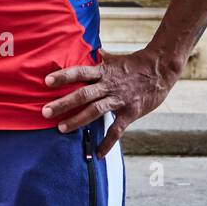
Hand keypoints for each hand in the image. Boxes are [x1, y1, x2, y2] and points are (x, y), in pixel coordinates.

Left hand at [41, 46, 181, 156]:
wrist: (161, 69)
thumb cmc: (137, 64)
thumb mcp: (118, 59)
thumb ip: (105, 58)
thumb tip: (97, 52)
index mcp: (103, 71)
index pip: (79, 72)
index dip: (63, 76)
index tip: (46, 81)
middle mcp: (108, 85)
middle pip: (82, 94)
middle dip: (63, 103)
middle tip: (45, 112)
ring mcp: (119, 99)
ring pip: (95, 111)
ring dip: (77, 120)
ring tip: (61, 129)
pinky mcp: (130, 112)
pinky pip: (117, 130)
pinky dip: (107, 142)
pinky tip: (98, 153)